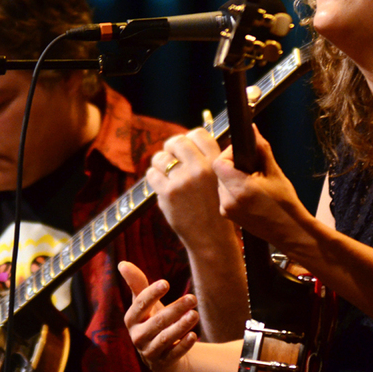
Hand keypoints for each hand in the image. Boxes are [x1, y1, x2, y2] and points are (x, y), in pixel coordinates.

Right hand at [119, 261, 198, 371]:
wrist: (160, 352)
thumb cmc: (151, 319)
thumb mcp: (145, 303)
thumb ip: (136, 283)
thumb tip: (122, 263)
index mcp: (132, 319)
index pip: (140, 305)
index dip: (151, 293)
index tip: (166, 283)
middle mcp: (138, 336)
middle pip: (156, 322)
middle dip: (175, 309)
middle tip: (192, 298)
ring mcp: (149, 352)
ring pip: (165, 339)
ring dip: (180, 326)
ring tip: (195, 314)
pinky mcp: (162, 364)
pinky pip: (173, 355)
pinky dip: (183, 346)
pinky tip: (194, 335)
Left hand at [148, 128, 236, 250]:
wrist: (211, 238)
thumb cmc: (215, 208)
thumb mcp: (220, 180)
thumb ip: (207, 161)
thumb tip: (187, 141)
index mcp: (216, 163)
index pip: (198, 134)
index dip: (189, 138)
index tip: (185, 147)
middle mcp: (200, 169)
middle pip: (177, 142)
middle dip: (170, 147)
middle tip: (170, 156)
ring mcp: (182, 181)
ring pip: (160, 157)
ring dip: (160, 162)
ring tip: (165, 172)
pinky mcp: (168, 193)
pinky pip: (152, 174)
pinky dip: (154, 177)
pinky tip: (161, 184)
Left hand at [213, 125, 309, 248]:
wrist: (289, 231)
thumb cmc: (285, 205)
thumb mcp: (275, 173)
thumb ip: (261, 149)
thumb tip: (253, 130)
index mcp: (240, 189)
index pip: (219, 163)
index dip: (229, 154)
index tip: (242, 154)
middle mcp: (228, 201)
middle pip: (218, 172)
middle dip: (232, 166)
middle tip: (250, 167)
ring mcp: (226, 210)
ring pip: (220, 183)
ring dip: (231, 178)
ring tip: (250, 181)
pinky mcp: (227, 216)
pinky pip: (223, 194)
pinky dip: (232, 189)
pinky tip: (248, 193)